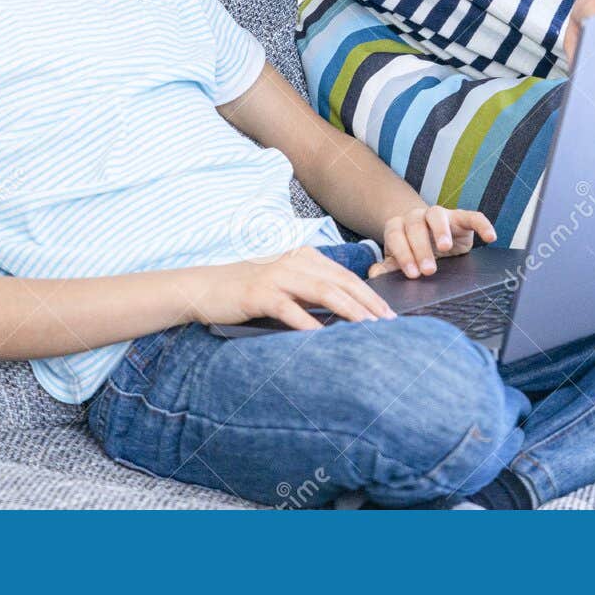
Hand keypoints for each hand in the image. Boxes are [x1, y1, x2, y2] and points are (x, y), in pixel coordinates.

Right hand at [183, 247, 395, 330]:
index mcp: (303, 256)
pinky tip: (325, 337)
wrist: (205, 288)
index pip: (344, 276)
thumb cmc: (247, 290)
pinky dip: (310, 323)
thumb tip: (346, 313)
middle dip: (368, 303)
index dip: (369, 294)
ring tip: (369, 327)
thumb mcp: (284, 285)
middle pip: (341, 282)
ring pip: (323, 291)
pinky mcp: (260, 294)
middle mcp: (294, 261)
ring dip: (350, 311)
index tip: (388, 312)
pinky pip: (291, 309)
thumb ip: (311, 292)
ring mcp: (277, 275)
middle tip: (389, 323)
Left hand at [375, 205, 497, 278]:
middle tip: (428, 270)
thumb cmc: (414, 253)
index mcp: (399, 227)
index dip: (403, 253)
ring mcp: (439, 215)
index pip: (396, 236)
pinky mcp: (461, 217)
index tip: (412, 273)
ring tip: (446, 248)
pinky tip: (490, 237)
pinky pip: (472, 216)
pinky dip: (482, 224)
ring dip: (441, 231)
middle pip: (414, 226)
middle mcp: (416, 217)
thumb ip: (388, 267)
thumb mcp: (400, 261)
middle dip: (421, 248)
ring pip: (437, 215)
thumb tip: (375, 273)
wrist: (431, 239)